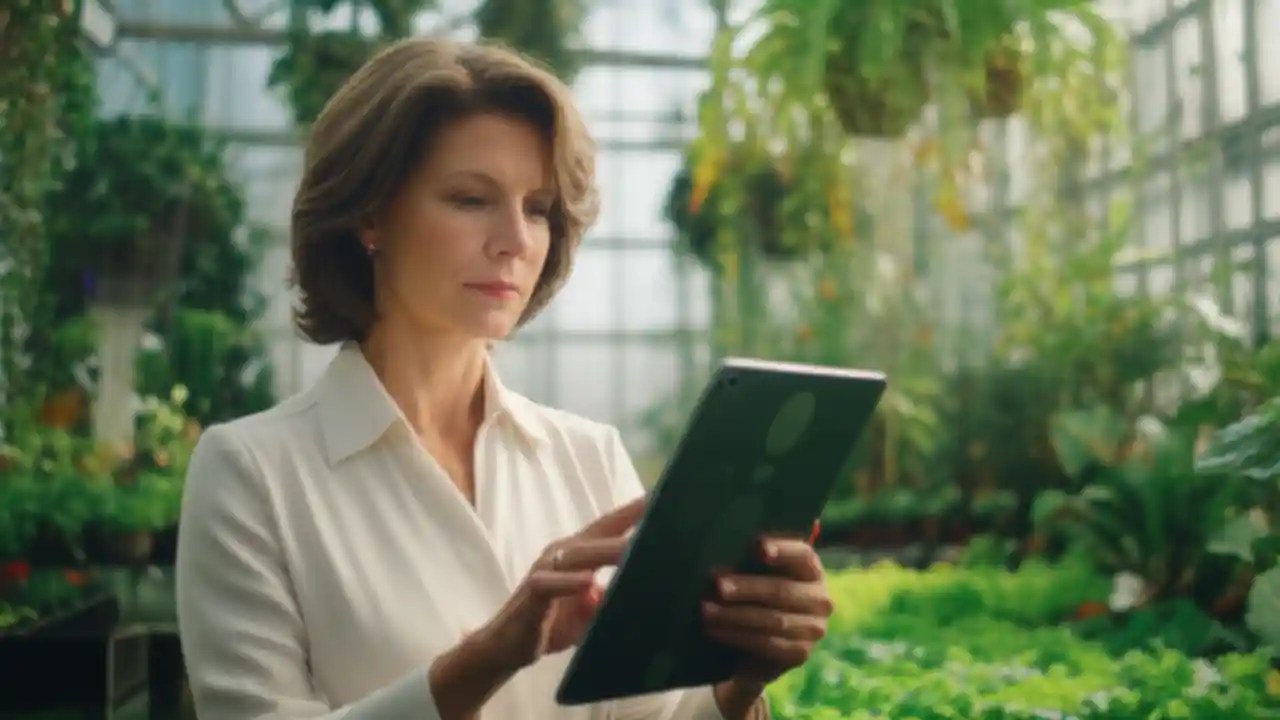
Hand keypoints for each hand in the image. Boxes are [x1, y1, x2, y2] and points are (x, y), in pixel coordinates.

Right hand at [478, 497, 645, 672]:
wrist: (508, 646)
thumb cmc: (552, 622)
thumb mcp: (590, 611)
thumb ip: (611, 597)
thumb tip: (637, 590)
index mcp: (577, 554)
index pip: (610, 527)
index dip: (634, 512)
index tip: (663, 496)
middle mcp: (562, 554)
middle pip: (599, 533)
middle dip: (628, 520)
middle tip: (660, 510)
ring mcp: (545, 570)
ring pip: (578, 554)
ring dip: (606, 550)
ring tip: (633, 547)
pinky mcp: (531, 593)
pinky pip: (549, 584)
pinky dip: (569, 583)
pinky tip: (589, 582)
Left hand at [703, 532, 831, 691]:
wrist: (763, 641)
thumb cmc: (756, 595)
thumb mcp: (757, 573)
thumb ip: (749, 560)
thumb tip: (720, 546)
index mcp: (812, 570)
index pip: (802, 556)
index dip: (783, 550)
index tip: (759, 547)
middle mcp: (820, 598)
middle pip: (782, 590)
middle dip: (747, 588)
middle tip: (718, 585)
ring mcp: (814, 628)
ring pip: (773, 620)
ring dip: (735, 616)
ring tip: (706, 610)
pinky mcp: (800, 653)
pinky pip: (767, 644)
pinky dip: (738, 636)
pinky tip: (715, 630)